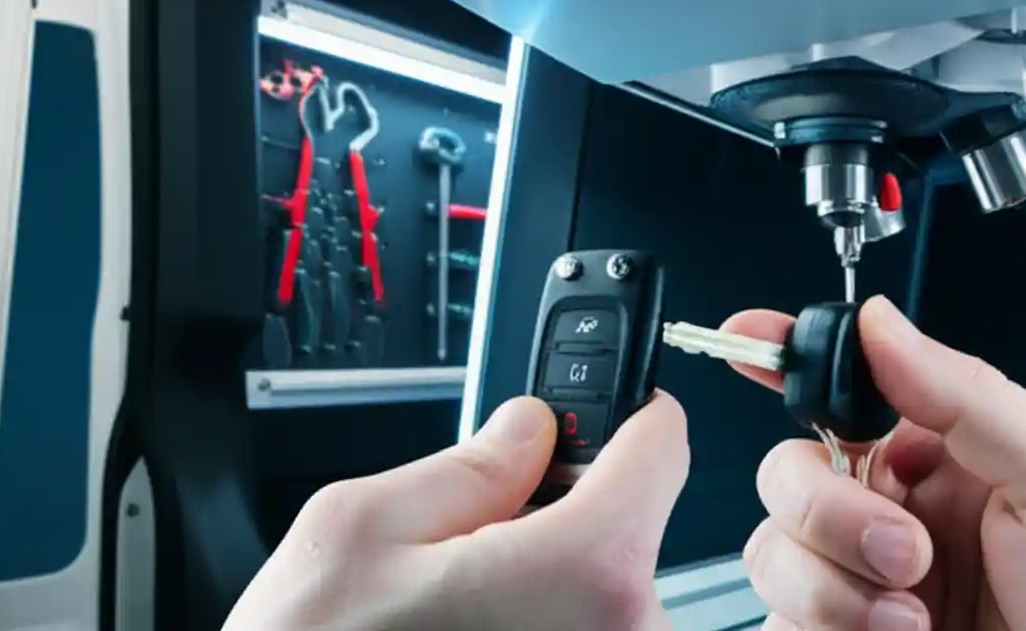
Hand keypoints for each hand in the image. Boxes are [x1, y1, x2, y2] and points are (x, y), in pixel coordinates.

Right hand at [224, 392, 688, 630]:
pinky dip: (553, 624)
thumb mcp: (362, 529)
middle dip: (570, 513)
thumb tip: (528, 431)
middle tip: (489, 535)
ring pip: (613, 592)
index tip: (605, 417)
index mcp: (587, 572)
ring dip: (557, 584)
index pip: (663, 450)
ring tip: (468, 606)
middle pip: (634, 526)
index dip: (626, 418)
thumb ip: (468, 466)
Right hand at [727, 296, 1025, 630]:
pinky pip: (779, 622)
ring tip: (911, 616)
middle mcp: (896, 518)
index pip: (848, 391)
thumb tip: (880, 324)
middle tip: (903, 548)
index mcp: (945, 459)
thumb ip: (967, 397)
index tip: (745, 342)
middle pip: (790, 474)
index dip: (787, 359)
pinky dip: (818, 625)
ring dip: (833, 583)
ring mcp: (865, 588)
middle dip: (828, 509)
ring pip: (774, 552)